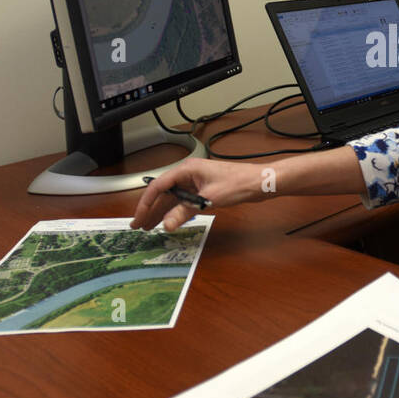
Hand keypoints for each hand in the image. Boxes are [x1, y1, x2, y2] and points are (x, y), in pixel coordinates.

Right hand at [130, 158, 267, 231]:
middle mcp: (188, 174)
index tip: (138, 218)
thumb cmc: (238, 183)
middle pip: (163, 193)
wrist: (259, 182)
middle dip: (150, 209)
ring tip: (149, 227)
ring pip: (172, 198)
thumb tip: (166, 225)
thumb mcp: (209, 199)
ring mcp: (196, 182)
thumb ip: (185, 212)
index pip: (158, 186)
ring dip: (161, 212)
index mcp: (186, 170)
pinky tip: (169, 221)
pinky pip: (184, 201)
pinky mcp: (203, 190)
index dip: (145, 203)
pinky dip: (175, 212)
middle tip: (138, 226)